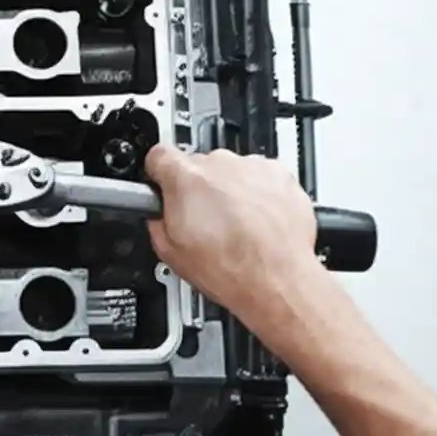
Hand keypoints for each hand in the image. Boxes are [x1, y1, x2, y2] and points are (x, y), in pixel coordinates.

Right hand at [145, 145, 318, 321]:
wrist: (277, 280)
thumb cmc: (229, 268)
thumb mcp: (169, 252)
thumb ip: (157, 219)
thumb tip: (159, 213)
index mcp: (185, 178)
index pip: (159, 155)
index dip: (159, 172)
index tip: (164, 185)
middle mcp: (219, 164)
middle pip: (198, 165)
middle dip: (199, 189)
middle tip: (206, 221)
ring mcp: (252, 167)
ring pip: (231, 171)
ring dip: (230, 191)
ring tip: (236, 225)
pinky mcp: (279, 175)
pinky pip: (260, 176)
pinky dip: (258, 193)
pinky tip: (257, 221)